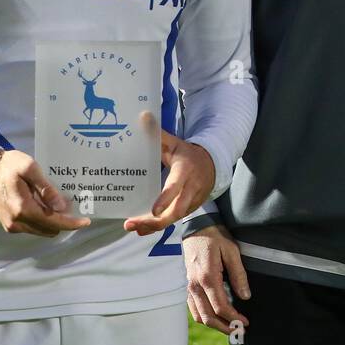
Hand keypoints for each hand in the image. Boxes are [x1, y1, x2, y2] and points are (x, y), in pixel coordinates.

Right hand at [0, 148, 90, 235]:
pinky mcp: (9, 225)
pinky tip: (45, 205)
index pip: (53, 222)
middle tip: (70, 204)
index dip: (71, 223)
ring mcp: (12, 226)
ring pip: (41, 230)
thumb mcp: (29, 168)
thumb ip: (46, 188)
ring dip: (53, 220)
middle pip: (49, 229)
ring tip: (58, 203)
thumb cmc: (9, 166)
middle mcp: (17, 223)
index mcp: (23, 208)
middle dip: (63, 220)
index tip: (86, 221)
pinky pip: (33, 227)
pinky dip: (42, 220)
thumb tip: (61, 207)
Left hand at [123, 112, 216, 235]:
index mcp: (184, 172)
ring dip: (153, 226)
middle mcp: (190, 190)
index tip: (153, 210)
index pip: (175, 187)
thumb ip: (157, 133)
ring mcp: (191, 201)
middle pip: (175, 211)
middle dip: (154, 221)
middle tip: (132, 223)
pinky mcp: (189, 209)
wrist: (212, 165)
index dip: (165, 199)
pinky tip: (141, 229)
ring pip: (173, 219)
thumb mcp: (174, 142)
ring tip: (133, 227)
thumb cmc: (187, 154)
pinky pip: (173, 220)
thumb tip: (142, 116)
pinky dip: (157, 226)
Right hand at [185, 225, 250, 333]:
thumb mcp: (232, 251)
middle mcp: (195, 285)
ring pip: (199, 316)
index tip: (245, 323)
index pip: (220, 306)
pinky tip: (217, 318)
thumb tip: (245, 296)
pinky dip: (205, 318)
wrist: (196, 228)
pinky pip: (193, 309)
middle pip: (208, 317)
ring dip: (215, 325)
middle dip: (225, 327)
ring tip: (230, 328)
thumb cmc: (216, 237)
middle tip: (239, 331)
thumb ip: (239, 275)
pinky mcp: (187, 286)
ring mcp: (189, 287)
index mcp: (207, 277)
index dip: (234, 318)